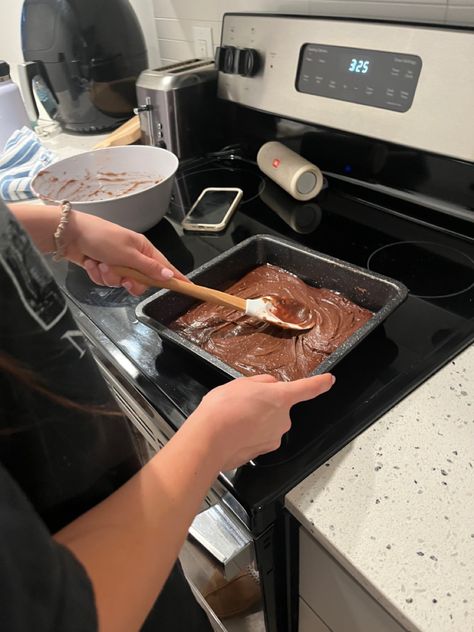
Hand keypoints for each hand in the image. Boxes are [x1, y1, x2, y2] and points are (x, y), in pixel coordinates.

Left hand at [63, 210, 186, 294]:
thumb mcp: (128, 253)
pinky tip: (91, 263)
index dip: (176, 277)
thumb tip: (169, 275)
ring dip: (109, 276)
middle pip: (142, 281)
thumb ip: (149, 267)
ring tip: (100, 264)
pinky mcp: (103, 268)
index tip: (189, 288)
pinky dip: (97, 274)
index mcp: (144, 249)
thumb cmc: (102, 237)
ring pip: (121, 282)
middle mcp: (133, 257)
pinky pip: (106, 281)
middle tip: (123, 278)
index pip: (165, 266)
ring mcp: (118, 263)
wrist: (70, 235)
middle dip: (129, 281)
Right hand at [187, 373, 334, 470]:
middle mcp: (282, 419)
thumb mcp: (241, 383)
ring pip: (267, 423)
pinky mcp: (262, 452)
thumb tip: (269, 387)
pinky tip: (232, 431)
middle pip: (277, 407)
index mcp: (280, 398)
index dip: (319, 383)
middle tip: (240, 402)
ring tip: (232, 418)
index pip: (307, 388)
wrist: (209, 441)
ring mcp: (273, 438)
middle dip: (263, 404)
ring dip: (253, 419)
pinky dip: (247, 434)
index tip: (329, 380)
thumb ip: (261, 383)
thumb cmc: (222, 410)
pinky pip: (258, 437)